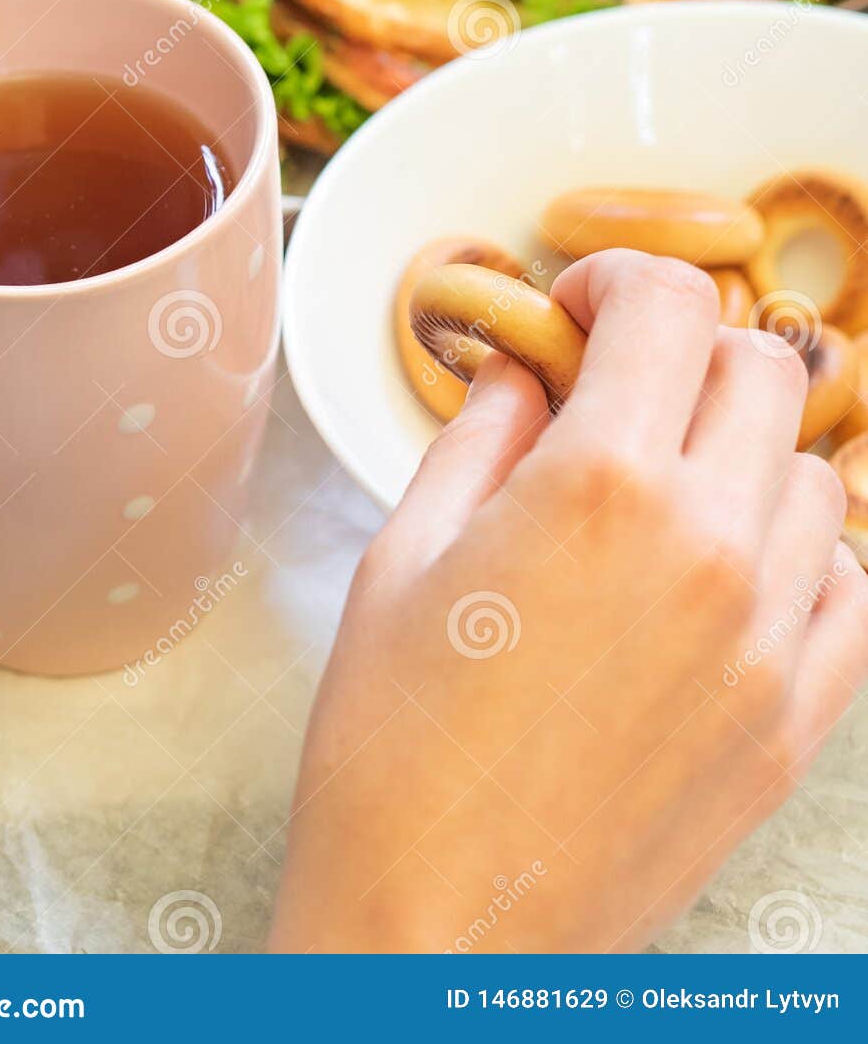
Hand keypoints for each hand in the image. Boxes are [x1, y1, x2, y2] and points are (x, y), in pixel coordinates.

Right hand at [270, 251, 867, 951]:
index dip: (619, 281)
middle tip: (620, 389)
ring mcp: (769, 638)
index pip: (670, 307)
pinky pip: (848, 584)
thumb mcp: (404, 555)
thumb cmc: (391, 746)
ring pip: (812, 472)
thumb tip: (528, 365)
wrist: (441, 932)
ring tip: (666, 488)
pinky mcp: (794, 719)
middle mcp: (709, 545)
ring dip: (742, 449)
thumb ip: (483, 431)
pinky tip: (727, 568)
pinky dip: (802, 549)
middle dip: (685, 352)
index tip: (583, 309)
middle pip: (760, 369)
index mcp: (599, 487)